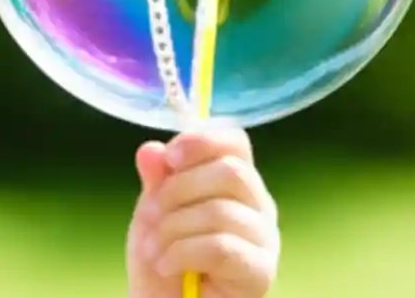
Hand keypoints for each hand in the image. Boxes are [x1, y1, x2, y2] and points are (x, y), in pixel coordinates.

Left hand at [127, 127, 278, 297]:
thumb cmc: (164, 263)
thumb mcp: (153, 214)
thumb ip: (156, 181)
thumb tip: (150, 150)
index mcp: (238, 184)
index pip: (236, 142)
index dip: (202, 141)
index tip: (168, 158)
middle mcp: (260, 207)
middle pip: (231, 172)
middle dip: (178, 189)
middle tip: (150, 215)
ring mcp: (265, 240)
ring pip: (220, 211)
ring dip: (172, 228)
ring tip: (153, 250)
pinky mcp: (260, 273)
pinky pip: (220, 247)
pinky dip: (182, 253)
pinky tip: (166, 266)